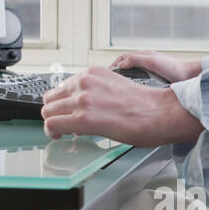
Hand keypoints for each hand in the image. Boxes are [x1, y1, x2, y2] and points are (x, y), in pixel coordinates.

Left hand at [41, 66, 203, 144]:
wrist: (161, 113)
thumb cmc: (146, 106)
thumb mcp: (116, 87)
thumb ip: (96, 91)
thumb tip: (84, 106)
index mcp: (93, 73)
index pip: (62, 86)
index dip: (61, 102)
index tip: (65, 111)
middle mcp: (85, 82)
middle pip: (51, 98)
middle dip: (54, 112)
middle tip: (62, 123)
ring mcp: (83, 99)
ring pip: (48, 111)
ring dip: (53, 123)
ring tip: (61, 131)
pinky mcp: (83, 118)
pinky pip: (52, 124)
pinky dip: (52, 132)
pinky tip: (60, 136)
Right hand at [109, 50, 202, 83]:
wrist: (188, 77)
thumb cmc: (173, 68)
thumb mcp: (152, 61)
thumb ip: (136, 59)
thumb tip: (121, 63)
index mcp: (143, 55)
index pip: (122, 58)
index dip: (112, 66)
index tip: (106, 75)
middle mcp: (146, 61)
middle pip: (125, 66)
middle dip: (116, 74)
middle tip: (109, 84)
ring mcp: (149, 71)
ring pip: (132, 75)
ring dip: (125, 81)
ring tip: (119, 90)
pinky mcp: (154, 79)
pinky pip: (139, 82)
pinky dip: (133, 86)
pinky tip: (132, 93)